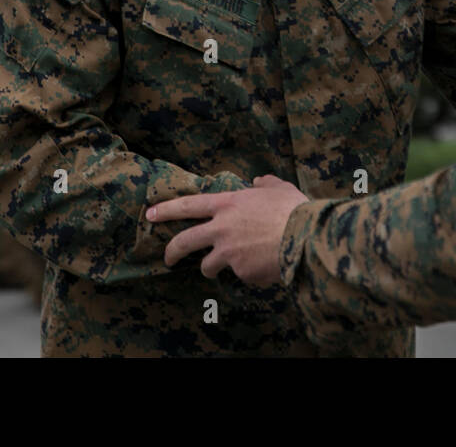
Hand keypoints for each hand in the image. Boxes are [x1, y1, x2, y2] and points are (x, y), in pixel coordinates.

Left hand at [148, 175, 308, 286]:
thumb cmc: (293, 209)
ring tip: (220, 268)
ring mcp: (229, 253)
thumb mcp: (279, 188)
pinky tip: (264, 267)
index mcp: (228, 204)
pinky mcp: (241, 272)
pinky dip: (248, 273)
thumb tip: (259, 181)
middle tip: (168, 258)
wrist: (305, 238)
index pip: (188, 205)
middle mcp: (222, 229)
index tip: (150, 214)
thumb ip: (265, 184)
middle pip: (185, 242)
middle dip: (172, 251)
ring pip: (208, 266)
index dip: (167, 209)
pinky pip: (240, 275)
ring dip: (211, 268)